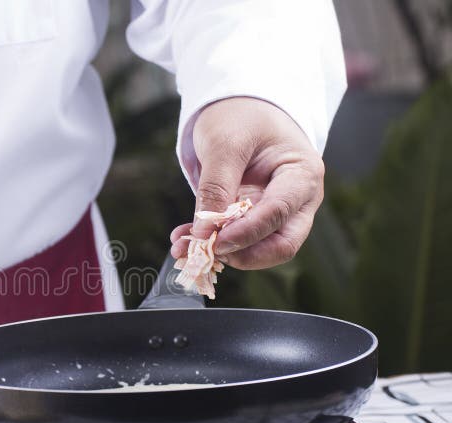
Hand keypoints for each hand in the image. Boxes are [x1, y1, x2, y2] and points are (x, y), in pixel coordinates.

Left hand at [169, 97, 324, 269]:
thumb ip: (216, 186)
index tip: (214, 241)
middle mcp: (297, 199)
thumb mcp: (225, 142)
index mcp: (302, 174)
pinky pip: (236, 239)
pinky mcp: (253, 217)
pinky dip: (210, 242)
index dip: (247, 233)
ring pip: (257, 248)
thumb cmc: (242, 114)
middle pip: (280, 244)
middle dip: (242, 254)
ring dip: (220, 252)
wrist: (240, 106)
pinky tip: (183, 240)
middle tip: (205, 253)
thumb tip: (205, 233)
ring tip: (182, 247)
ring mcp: (276, 212)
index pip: (279, 214)